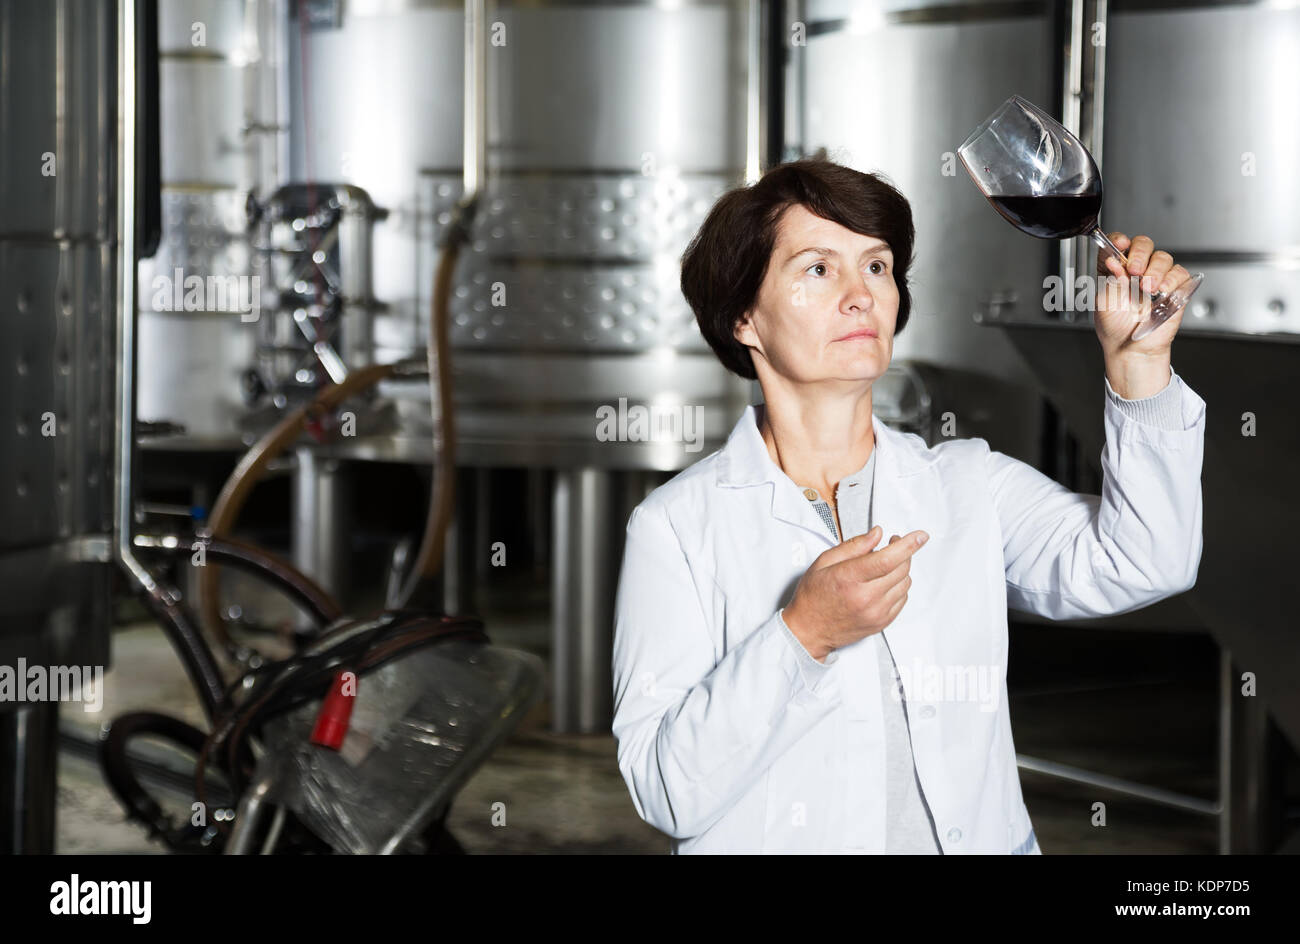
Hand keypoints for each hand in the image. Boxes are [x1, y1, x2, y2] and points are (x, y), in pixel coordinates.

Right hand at [782, 526, 927, 662]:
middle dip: (903, 552)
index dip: (908, 545)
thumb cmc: (813, 596)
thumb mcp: (824, 562)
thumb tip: (877, 534)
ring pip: (905, 583)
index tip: (921, 536)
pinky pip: (903, 598)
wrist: (809, 631)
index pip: (887, 559)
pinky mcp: (882, 623)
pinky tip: (884, 582)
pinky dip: (898, 586)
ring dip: (900, 569)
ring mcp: (877, 613)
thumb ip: (853, 546)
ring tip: (884, 565)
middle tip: (892, 543)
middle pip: (901, 569)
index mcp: (850, 579)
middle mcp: (866, 598)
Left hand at [1094, 232, 1189, 358]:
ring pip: (1162, 257)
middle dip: (1140, 253)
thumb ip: (1110, 280)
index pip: (1117, 243)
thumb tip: (1114, 261)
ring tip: (1147, 289)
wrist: (1131, 347)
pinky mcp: (1175, 287)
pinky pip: (1179, 273)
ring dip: (1155, 271)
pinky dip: (1172, 280)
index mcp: (1115, 269)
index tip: (1120, 244)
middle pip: (1143, 244)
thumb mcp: (1105, 302)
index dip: (1119, 240)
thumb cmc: (1114, 326)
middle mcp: (1136, 269)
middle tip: (1134, 270)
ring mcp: (1156, 276)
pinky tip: (1162, 292)